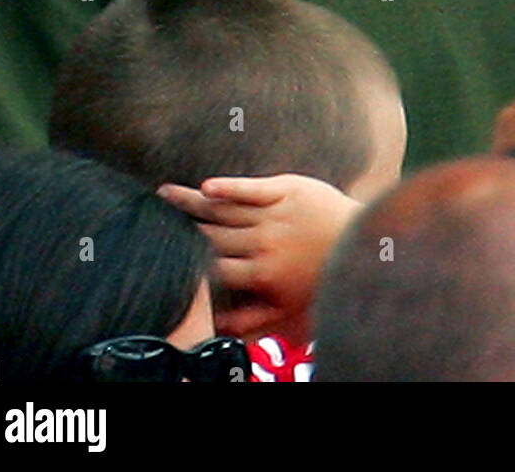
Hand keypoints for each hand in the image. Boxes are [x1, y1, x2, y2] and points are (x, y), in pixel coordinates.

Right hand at [158, 173, 360, 339]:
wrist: (363, 242)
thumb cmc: (322, 278)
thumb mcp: (288, 309)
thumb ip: (249, 319)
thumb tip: (214, 327)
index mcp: (260, 273)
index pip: (213, 267)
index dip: (186, 261)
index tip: (162, 253)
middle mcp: (262, 242)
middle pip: (212, 234)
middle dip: (181, 227)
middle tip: (151, 216)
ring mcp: (274, 213)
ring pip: (224, 207)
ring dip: (191, 201)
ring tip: (165, 194)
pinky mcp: (286, 188)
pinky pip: (251, 187)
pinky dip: (228, 186)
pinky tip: (205, 185)